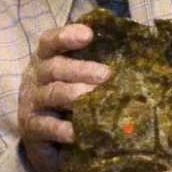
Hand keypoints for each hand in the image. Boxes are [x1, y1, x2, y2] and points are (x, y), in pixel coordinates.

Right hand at [16, 22, 111, 171]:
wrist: (41, 137)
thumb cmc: (67, 99)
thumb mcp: (77, 78)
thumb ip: (97, 64)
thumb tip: (139, 52)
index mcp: (47, 59)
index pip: (50, 41)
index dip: (66, 36)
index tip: (88, 35)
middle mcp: (37, 78)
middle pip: (55, 67)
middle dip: (81, 69)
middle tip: (106, 75)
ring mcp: (32, 103)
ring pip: (53, 94)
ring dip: (75, 95)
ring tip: (96, 98)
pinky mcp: (32, 128)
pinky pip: (47, 126)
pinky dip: (62, 129)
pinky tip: (77, 133)